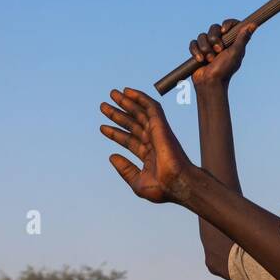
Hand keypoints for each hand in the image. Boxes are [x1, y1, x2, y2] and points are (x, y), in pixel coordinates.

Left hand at [100, 88, 195, 203]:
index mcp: (149, 155)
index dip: (115, 133)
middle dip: (118, 114)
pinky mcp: (161, 126)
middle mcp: (153, 142)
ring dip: (127, 102)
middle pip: (133, 124)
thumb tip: (112, 157)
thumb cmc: (162, 188)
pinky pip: (151, 107)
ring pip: (140, 113)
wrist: (177, 184)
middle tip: (103, 106)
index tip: (102, 128)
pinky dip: (140, 97)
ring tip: (112, 94)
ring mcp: (157, 133)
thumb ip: (125, 170)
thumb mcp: (137, 182)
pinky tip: (127, 91)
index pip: (129, 140)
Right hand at [190, 18, 256, 86]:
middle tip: (218, 51)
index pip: (231, 24)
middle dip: (214, 39)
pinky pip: (193, 43)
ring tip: (209, 59)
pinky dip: (196, 51)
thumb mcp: (235, 53)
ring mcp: (209, 46)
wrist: (210, 83)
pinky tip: (200, 60)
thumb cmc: (225, 70)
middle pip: (214, 28)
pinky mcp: (198, 51)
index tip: (224, 30)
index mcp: (232, 41)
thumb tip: (253, 25)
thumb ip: (243, 39)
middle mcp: (220, 42)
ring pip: (202, 36)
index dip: (227, 24)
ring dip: (205, 48)